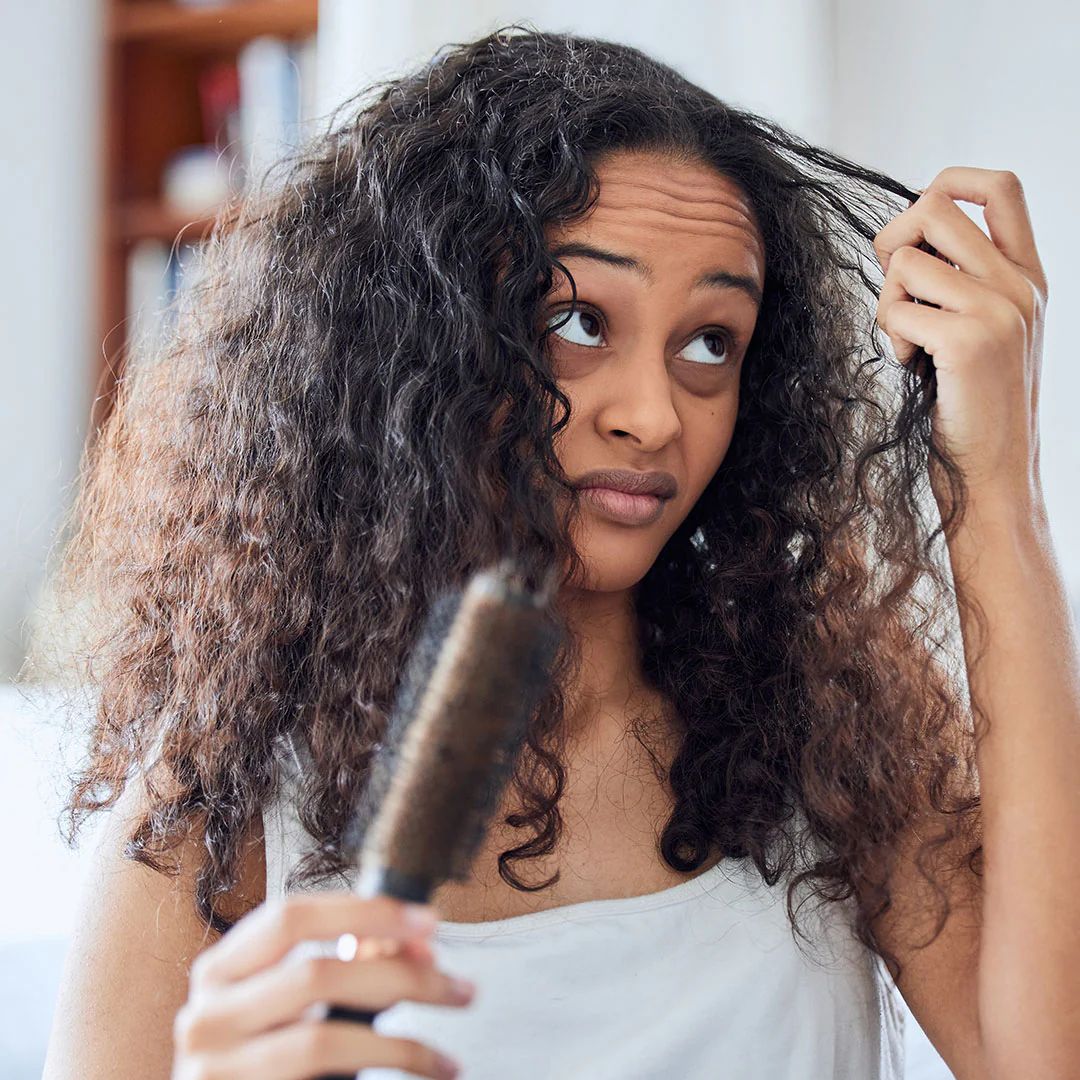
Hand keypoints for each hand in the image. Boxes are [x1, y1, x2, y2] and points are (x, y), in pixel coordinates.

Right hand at [172, 893, 471, 1079]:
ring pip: (324, 1038)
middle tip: (459, 988)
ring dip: (404, 1042)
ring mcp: (214, 1069)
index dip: (363, 912)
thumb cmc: (266, 1061)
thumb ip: (343, 971)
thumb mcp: (292, 1008)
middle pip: (316, 973)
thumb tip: (417, 948)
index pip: (290, 917)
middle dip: (401, 976)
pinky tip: (424, 1069)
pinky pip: (327, 1079)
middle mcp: (206, 1016)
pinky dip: (387, 1069)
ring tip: (447, 1054)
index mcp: (219, 970)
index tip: (427, 922)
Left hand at [873, 166, 1047, 507]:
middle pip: (935, 208)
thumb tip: (905, 235)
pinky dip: (890, 336)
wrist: (994, 473)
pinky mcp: (968, 341)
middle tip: (898, 292)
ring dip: (888, 301)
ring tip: (910, 341)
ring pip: (905, 260)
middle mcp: (1020, 284)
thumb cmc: (972, 404)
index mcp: (1028, 275)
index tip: (918, 221)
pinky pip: (895, 309)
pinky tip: (914, 366)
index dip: (949, 182)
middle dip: (893, 241)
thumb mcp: (980, 330)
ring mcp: (999, 310)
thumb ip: (960, 281)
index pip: (999, 186)